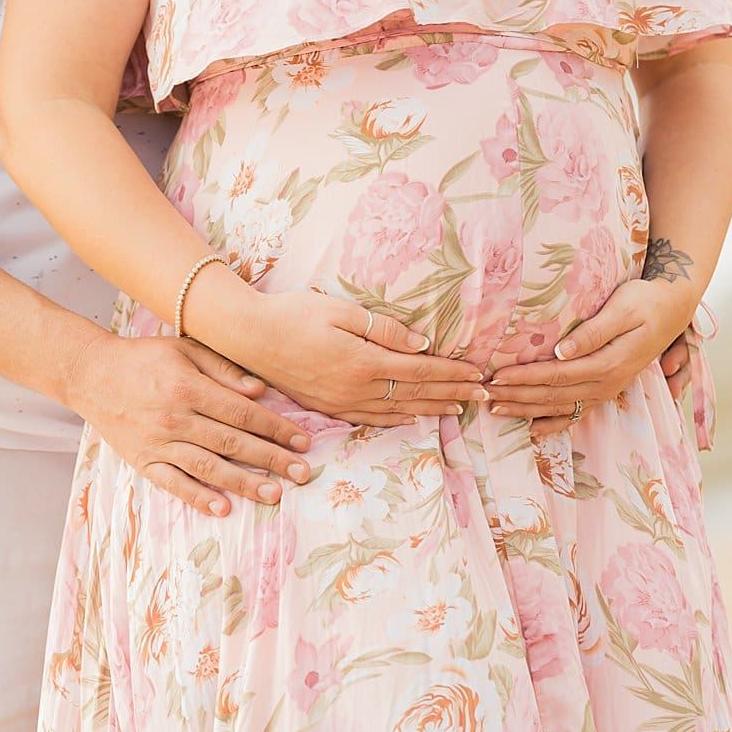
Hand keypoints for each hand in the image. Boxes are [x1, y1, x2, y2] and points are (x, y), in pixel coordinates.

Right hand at [66, 332, 313, 515]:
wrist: (91, 374)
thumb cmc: (144, 358)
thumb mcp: (184, 349)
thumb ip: (223, 368)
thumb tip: (260, 391)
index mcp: (189, 387)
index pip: (242, 413)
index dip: (276, 428)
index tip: (303, 441)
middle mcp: (175, 418)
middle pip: (232, 443)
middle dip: (271, 459)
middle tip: (303, 473)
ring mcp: (158, 443)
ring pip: (208, 467)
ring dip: (244, 483)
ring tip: (274, 494)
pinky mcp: (143, 461)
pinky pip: (173, 483)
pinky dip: (198, 496)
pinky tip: (223, 508)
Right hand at [229, 291, 486, 425]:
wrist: (248, 336)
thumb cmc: (293, 314)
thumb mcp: (341, 311)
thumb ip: (385, 330)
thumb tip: (423, 344)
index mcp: (364, 362)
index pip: (421, 371)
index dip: (453, 373)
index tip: (479, 374)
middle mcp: (356, 389)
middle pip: (415, 394)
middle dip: (452, 393)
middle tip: (483, 395)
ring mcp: (340, 402)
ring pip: (397, 410)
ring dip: (430, 409)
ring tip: (458, 408)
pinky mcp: (326, 406)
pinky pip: (371, 418)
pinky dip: (398, 420)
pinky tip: (412, 418)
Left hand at [486, 279, 695, 434]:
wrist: (672, 308)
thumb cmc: (644, 301)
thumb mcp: (622, 309)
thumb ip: (593, 332)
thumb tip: (562, 351)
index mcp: (609, 363)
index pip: (557, 375)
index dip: (525, 378)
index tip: (496, 376)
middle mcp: (607, 383)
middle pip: (554, 395)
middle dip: (517, 396)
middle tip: (483, 395)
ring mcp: (608, 390)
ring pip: (560, 407)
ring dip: (527, 410)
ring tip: (496, 409)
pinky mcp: (607, 389)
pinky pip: (577, 413)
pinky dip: (553, 423)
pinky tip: (532, 429)